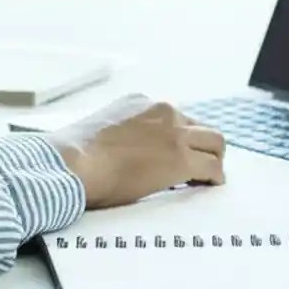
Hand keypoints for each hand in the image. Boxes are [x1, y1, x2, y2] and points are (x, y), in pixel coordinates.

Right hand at [46, 95, 226, 209]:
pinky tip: (209, 186)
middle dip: (201, 145)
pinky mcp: (181, 158)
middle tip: (199, 166)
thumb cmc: (75, 155)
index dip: (178, 138)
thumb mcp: (101, 130)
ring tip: (207, 177)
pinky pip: (212, 166)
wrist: (73, 163)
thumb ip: (120, 134)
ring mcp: (174, 133)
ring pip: (214, 141)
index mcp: (140, 103)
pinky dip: (214, 177)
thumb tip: (120, 153)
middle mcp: (162, 111)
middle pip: (199, 126)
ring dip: (213, 158)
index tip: (174, 153)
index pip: (173, 117)